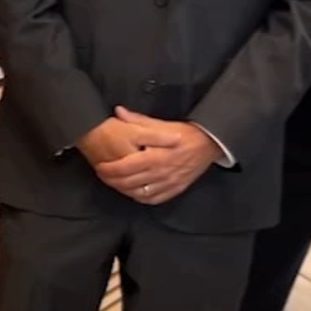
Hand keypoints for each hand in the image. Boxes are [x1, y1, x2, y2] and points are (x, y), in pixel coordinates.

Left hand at [95, 107, 221, 204]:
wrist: (210, 143)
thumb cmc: (185, 133)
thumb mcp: (162, 124)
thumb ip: (138, 120)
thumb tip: (118, 111)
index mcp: (156, 156)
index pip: (126, 167)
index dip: (109, 169)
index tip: (100, 166)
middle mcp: (162, 173)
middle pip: (129, 183)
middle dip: (112, 180)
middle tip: (103, 175)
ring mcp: (169, 183)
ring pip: (139, 193)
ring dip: (124, 190)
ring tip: (115, 183)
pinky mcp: (175, 189)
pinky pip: (153, 199)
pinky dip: (141, 197)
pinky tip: (133, 191)